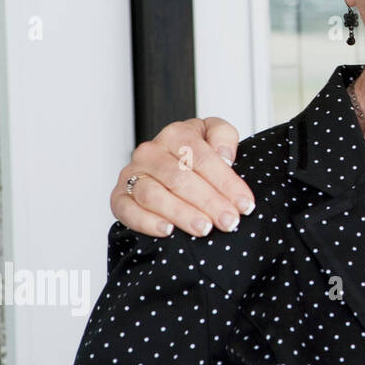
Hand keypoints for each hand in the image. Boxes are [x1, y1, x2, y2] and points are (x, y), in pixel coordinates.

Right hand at [111, 117, 253, 236]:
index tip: (244, 204)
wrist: (169, 164)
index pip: (203, 159)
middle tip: (228, 221)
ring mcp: (132, 174)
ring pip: (154, 195)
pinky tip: (168, 231)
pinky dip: (147, 222)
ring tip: (204, 228)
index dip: (226, 183)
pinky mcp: (119, 196)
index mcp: (177, 134)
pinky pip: (128, 210)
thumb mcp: (214, 134)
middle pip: (180, 178)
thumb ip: (223, 136)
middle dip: (209, 202)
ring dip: (181, 214)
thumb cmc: (195, 154)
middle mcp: (151, 152)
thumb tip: (224, 155)